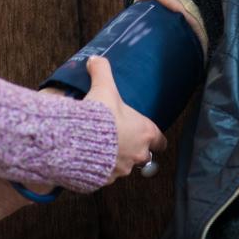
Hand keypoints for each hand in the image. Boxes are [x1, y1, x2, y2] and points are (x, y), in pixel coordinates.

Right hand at [82, 55, 166, 181]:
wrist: (77, 141)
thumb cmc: (99, 115)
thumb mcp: (103, 87)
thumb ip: (102, 70)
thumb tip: (96, 58)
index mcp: (144, 132)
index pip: (160, 140)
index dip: (155, 137)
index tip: (149, 134)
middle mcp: (137, 153)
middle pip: (143, 155)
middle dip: (133, 147)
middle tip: (119, 137)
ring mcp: (121, 169)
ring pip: (123, 165)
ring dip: (115, 157)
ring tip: (100, 145)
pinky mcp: (104, 179)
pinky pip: (106, 175)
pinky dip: (99, 168)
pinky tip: (89, 156)